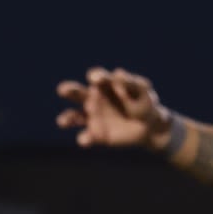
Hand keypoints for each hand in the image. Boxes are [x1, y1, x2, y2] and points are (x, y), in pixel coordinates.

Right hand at [56, 67, 173, 150]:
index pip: (97, 77)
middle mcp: (94, 99)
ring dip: (67, 118)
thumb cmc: (144, 102)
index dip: (96, 77)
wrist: (150, 126)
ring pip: (74, 116)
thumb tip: (117, 73)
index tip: (97, 79)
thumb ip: (130, 82)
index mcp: (105, 84)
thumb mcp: (142, 90)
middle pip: (77, 93)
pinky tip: (84, 140)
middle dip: (69, 90)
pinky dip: (84, 138)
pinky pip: (86, 136)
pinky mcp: (96, 135)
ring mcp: (93, 118)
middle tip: (63, 90)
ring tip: (62, 121)